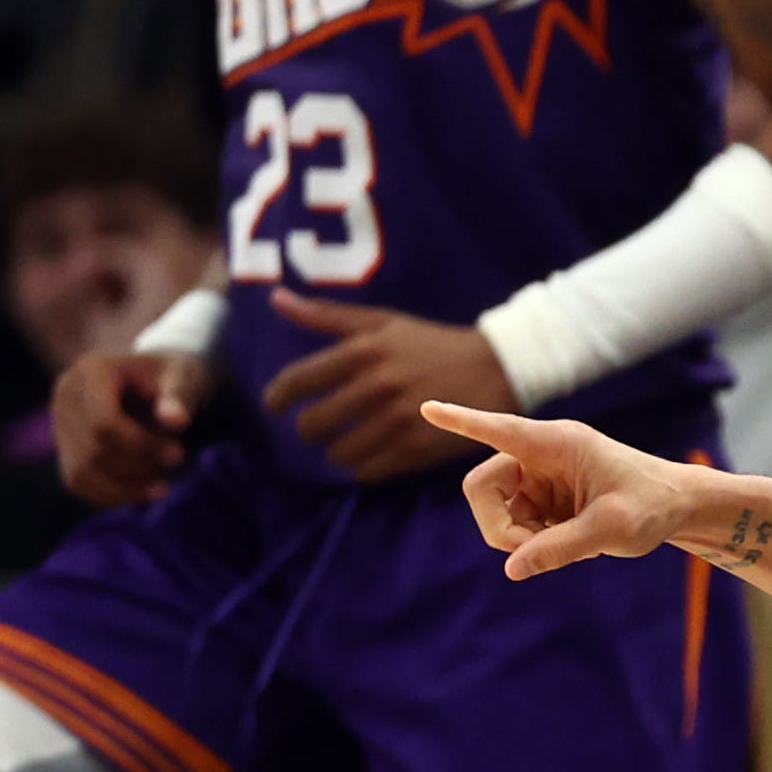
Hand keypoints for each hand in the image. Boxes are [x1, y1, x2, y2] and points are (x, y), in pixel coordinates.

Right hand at [52, 348, 208, 505]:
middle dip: (140, 466)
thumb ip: (180, 396)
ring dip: (126, 488)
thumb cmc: (173, 375)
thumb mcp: (184, 376)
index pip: (104, 424)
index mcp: (90, 371)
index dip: (142, 446)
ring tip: (160, 478)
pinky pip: (79, 483)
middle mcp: (66, 394)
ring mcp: (60, 421)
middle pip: (93, 452)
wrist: (153, 376)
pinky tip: (145, 490)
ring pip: (81, 475)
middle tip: (175, 458)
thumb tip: (177, 421)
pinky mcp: (65, 445)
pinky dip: (113, 495)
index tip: (178, 454)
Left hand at [259, 292, 508, 480]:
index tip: (274, 406)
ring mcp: (397, 421)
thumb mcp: (382, 321)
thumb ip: (326, 315)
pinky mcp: (418, 449)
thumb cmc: (432, 343)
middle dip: (308, 430)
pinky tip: (369, 458)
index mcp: (362, 351)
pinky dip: (362, 469)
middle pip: (315, 424)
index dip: (277, 397)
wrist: (496, 368)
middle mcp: (375, 387)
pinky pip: (370, 471)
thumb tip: (276, 299)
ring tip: (343, 445)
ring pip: (340, 452)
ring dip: (335, 452)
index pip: (299, 380)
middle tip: (316, 429)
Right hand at [425, 402, 706, 577]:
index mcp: (556, 443)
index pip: (498, 429)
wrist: (677, 508)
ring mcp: (538, 477)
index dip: (461, 422)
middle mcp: (539, 455)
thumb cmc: (651, 506)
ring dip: (522, 539)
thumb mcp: (612, 530)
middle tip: (532, 554)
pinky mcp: (541, 499)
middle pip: (483, 488)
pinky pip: (516, 525)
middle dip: (499, 527)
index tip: (427, 408)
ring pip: (497, 513)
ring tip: (571, 548)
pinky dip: (535, 543)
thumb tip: (512, 569)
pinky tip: (573, 543)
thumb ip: (562, 548)